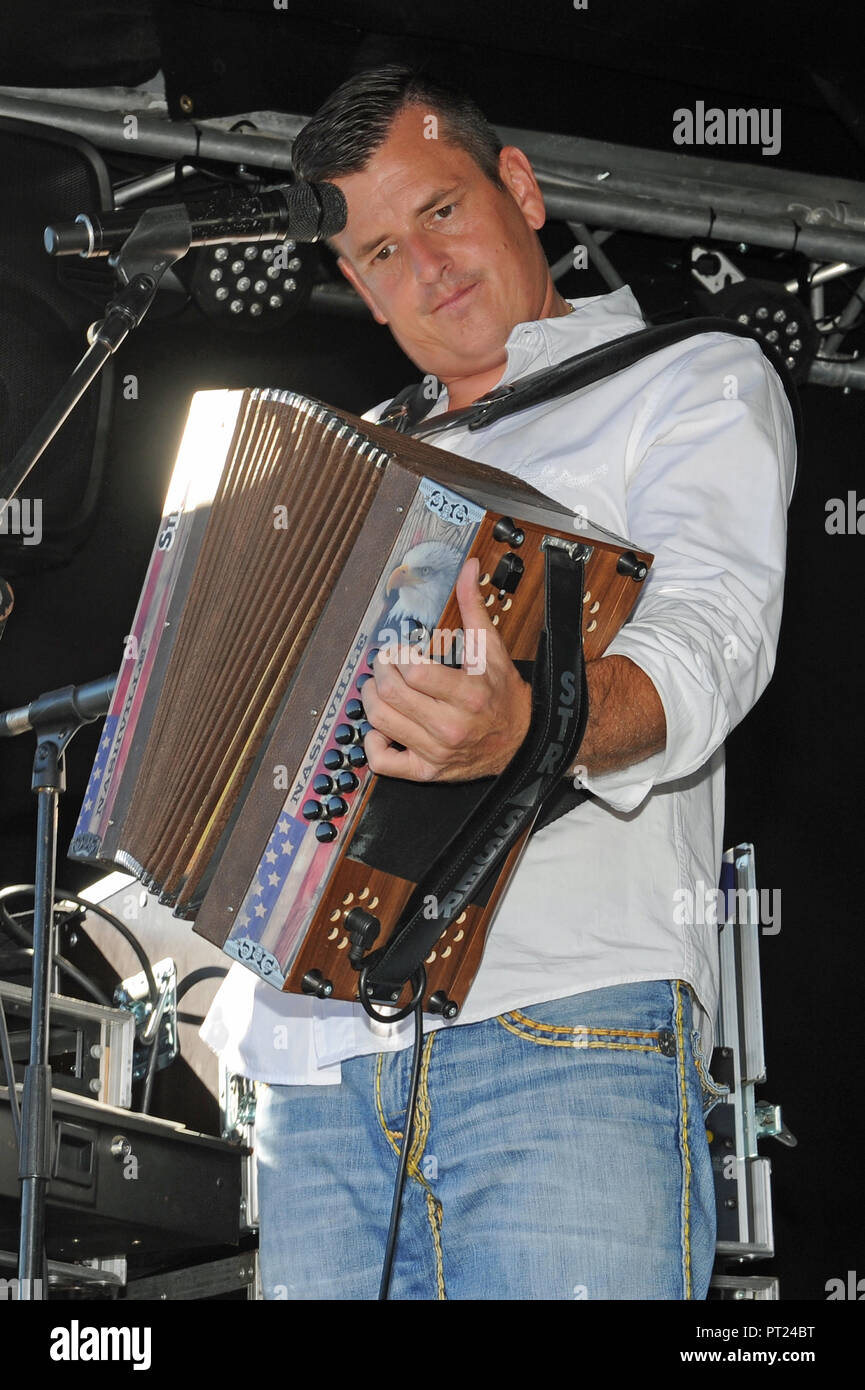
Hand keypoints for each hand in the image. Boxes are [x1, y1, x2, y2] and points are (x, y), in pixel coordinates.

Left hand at [362, 557, 531, 781]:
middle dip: (380, 672)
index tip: (401, 650)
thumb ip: (474, 607)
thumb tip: (468, 568)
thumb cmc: (503, 696)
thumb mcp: (491, 649)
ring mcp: (436, 752)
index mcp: (468, 694)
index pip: (414, 673)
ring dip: (371, 699)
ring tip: (380, 687)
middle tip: (385, 664)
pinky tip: (383, 727)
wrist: (521, 743)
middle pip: (391, 695)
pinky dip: (374, 743)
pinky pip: (384, 763)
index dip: (398, 656)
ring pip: (381, 722)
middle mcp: (451, 726)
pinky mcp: (426, 771)